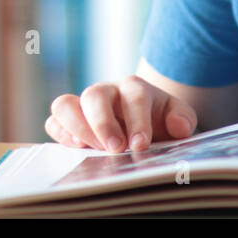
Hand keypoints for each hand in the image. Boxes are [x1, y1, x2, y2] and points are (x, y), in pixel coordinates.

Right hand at [45, 76, 197, 152]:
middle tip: (115, 149)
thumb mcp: (176, 116)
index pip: (134, 97)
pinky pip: (54, 121)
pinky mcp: (68, 120)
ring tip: (89, 149)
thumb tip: (180, 127)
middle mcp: (106, 91)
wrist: (143, 121)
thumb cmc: (158, 119)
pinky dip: (60, 134)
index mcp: (134, 88)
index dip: (137, 121)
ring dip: (76, 127)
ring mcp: (83, 104)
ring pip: (65, 104)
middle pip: (94, 95)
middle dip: (103, 124)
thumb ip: (183, 118)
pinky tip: (76, 148)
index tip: (140, 145)